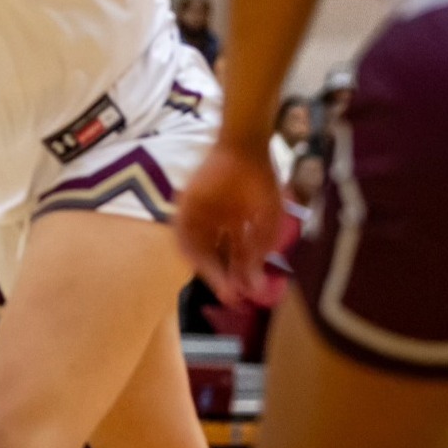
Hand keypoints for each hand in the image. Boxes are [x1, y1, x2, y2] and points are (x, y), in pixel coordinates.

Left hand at [175, 144, 286, 307]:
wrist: (244, 150)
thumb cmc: (261, 184)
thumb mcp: (266, 225)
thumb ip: (257, 254)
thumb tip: (255, 285)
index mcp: (234, 229)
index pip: (230, 261)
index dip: (235, 279)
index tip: (241, 297)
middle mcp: (214, 226)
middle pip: (212, 258)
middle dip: (220, 279)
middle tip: (230, 296)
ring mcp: (199, 216)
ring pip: (197, 248)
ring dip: (206, 268)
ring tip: (220, 284)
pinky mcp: (185, 205)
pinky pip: (182, 231)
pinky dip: (189, 248)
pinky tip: (201, 263)